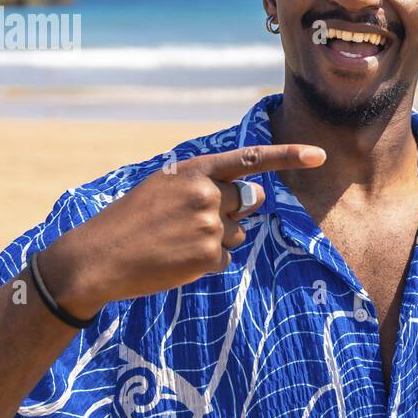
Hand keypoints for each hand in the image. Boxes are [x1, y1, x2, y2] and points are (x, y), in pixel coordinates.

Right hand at [41, 144, 326, 317]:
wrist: (97, 258)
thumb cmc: (130, 220)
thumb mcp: (164, 187)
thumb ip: (210, 184)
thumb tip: (259, 197)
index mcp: (194, 171)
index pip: (251, 160)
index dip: (288, 156)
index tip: (320, 155)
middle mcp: (206, 194)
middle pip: (248, 202)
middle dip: (232, 211)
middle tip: (191, 222)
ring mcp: (209, 225)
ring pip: (237, 233)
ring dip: (216, 240)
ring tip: (175, 242)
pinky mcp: (208, 256)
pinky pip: (225, 258)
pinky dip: (206, 262)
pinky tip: (176, 260)